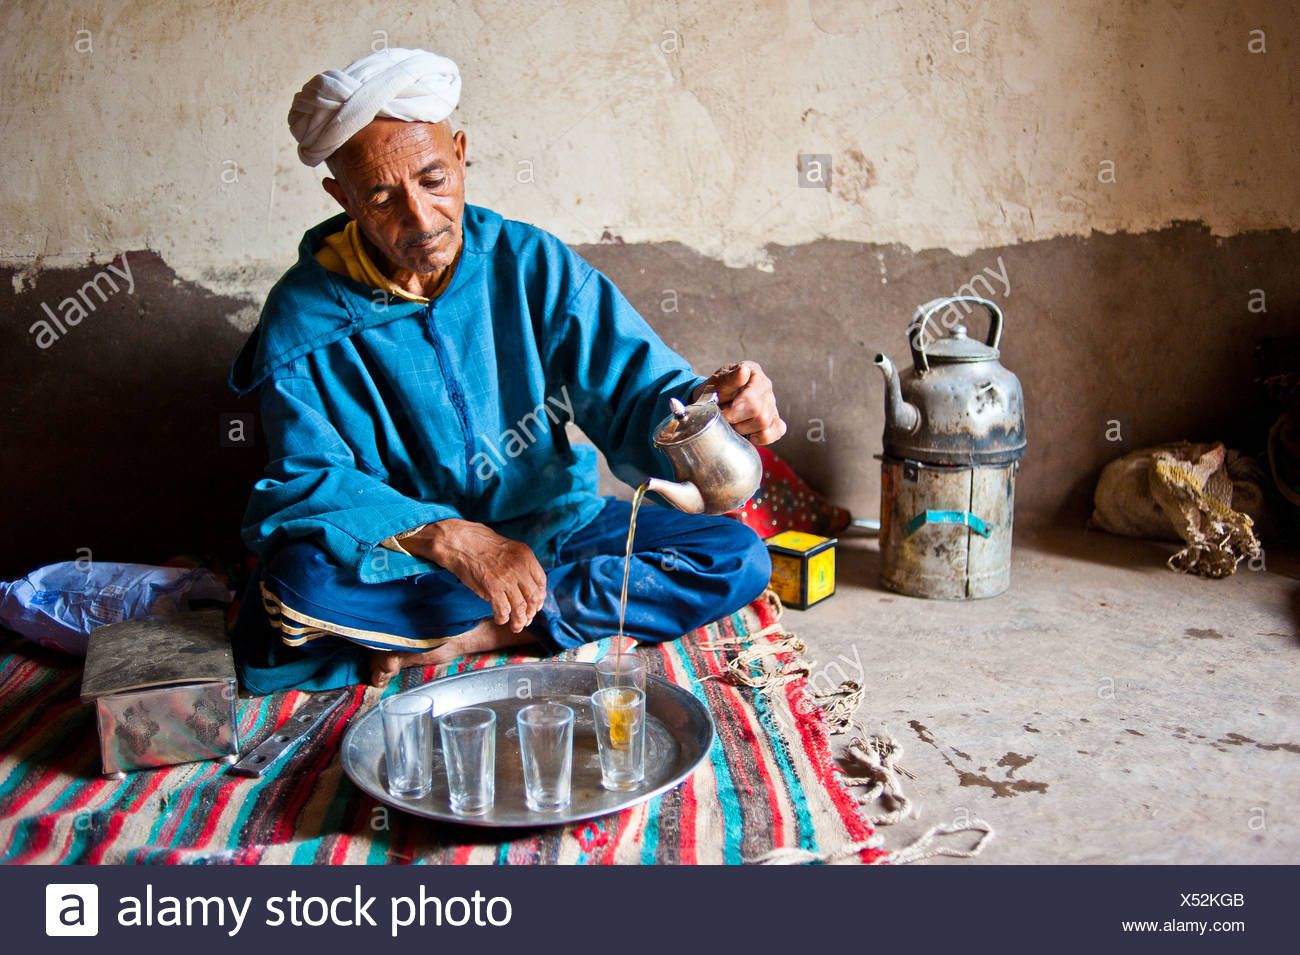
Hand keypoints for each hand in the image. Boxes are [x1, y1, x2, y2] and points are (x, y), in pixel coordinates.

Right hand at [409, 519, 546, 632]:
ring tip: (516, 626)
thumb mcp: (509, 549)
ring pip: (520, 608)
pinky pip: (503, 611)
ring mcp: (507, 579)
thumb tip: (526, 588)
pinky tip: (500, 619)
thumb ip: (521, 566)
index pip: (541, 582)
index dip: (540, 597)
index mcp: (526, 557)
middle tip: (527, 619)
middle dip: (531, 612)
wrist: (460, 542)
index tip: (536, 605)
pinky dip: (503, 619)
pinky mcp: (492, 589)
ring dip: (519, 621)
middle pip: (533, 597)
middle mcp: (520, 568)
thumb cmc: (481, 544)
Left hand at [692, 360, 786, 444]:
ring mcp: (771, 404)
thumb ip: (729, 378)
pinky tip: (749, 434)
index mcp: (753, 373)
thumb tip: (743, 371)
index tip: (724, 412)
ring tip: (733, 423)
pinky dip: (762, 436)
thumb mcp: (716, 382)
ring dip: (744, 428)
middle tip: (724, 418)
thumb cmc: (715, 390)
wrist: (712, 403)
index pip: (753, 394)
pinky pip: (777, 431)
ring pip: (765, 423)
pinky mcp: (774, 420)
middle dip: (737, 419)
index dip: (737, 407)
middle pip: (759, 411)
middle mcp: (766, 387)